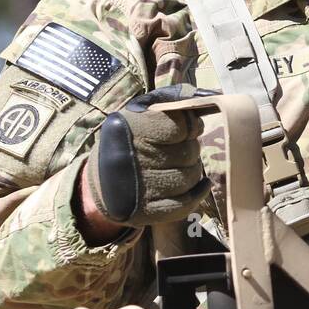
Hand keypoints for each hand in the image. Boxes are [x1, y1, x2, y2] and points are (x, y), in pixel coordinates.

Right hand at [82, 85, 211, 228]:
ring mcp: (138, 188)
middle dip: (191, 149)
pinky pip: (185, 204)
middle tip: (179, 149)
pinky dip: (197, 194)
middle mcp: (132, 158)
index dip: (190, 127)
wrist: (101, 180)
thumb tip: (207, 96)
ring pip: (191, 177)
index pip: (180, 126)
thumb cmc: (129, 138)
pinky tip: (200, 185)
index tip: (187, 130)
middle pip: (190, 153)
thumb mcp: (141, 110)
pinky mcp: (145, 212)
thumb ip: (171, 98)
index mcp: (131, 128)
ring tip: (179, 166)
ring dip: (192, 171)